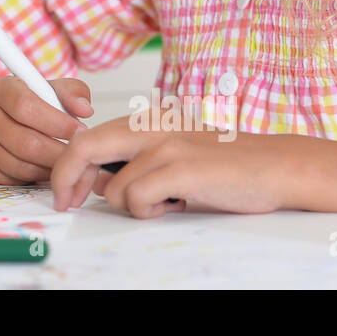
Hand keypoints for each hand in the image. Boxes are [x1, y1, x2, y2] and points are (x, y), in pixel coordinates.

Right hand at [0, 76, 93, 183]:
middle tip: (78, 155)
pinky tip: (43, 168)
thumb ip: (72, 93)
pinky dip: (33, 179)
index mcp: (1, 90)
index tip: (79, 130)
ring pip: (22, 166)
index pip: (26, 106)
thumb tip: (85, 110)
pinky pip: (12, 180)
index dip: (57, 122)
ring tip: (63, 161)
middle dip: (59, 153)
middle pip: (27, 143)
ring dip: (49, 169)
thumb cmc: (27, 105)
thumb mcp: (49, 90)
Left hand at [51, 114, 307, 216]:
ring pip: (113, 187)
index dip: (64, 166)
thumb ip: (132, 164)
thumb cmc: (222, 165)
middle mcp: (149, 128)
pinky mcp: (181, 169)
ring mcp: (165, 147)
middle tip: (66, 204)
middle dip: (65, 179)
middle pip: (82, 148)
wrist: (274, 166)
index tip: (63, 193)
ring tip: (164, 201)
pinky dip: (149, 211)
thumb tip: (92, 181)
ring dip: (131, 205)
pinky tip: (174, 205)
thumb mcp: (169, 157)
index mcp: (143, 124)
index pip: (84, 138)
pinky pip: (138, 198)